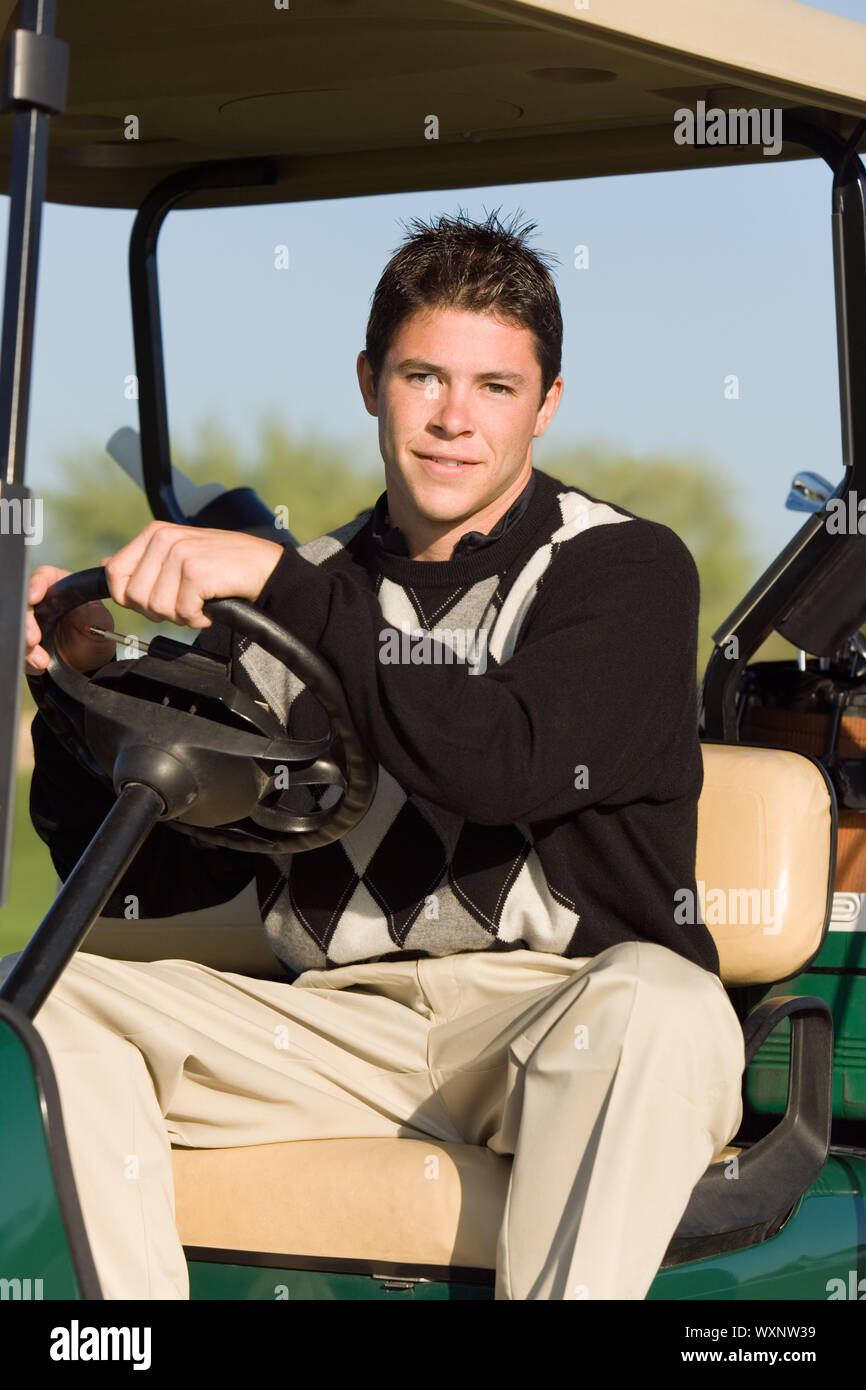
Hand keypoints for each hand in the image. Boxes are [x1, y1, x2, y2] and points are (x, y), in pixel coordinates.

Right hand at [25, 565, 116, 674]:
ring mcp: (35, 623)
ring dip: (26, 645)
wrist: (92, 663)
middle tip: (33, 638)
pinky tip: (40, 665)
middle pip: (26, 604)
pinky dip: (27, 659)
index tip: (34, 596)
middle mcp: (45, 604)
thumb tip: (78, 607)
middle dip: (26, 622)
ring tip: (41, 659)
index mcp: (63, 589)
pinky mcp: (29, 642)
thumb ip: (89, 612)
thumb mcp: (100, 622)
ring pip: (20, 627)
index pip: (45, 577)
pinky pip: (21, 649)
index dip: (36, 584)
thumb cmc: (97, 635)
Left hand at [101, 522, 282, 627]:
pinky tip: (211, 604)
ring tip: (201, 601)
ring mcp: (180, 553)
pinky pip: (182, 612)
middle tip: (186, 601)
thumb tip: (105, 566)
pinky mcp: (196, 572)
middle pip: (134, 596)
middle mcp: (164, 538)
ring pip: (157, 608)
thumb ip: (142, 561)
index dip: (132, 598)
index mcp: (155, 533)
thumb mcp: (178, 555)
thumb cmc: (224, 566)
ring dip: (181, 615)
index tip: (159, 598)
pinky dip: (199, 618)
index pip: (114, 575)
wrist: (266, 568)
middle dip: (159, 610)